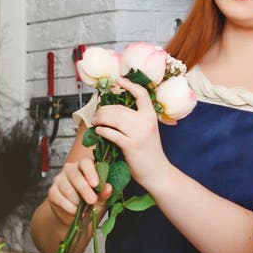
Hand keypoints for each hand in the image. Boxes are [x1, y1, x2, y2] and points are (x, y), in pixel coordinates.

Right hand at [48, 155, 111, 227]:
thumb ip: (104, 192)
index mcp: (84, 165)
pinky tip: (76, 212)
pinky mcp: (52, 191)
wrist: (75, 214)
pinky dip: (70, 208)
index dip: (90, 172)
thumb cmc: (90, 200)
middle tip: (92, 200)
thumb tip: (108, 187)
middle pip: (75, 176)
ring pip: (67, 189)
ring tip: (85, 209)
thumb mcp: (100, 197)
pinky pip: (60, 199)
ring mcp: (59, 179)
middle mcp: (70, 169)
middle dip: (84, 189)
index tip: (96, 184)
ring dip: (77, 202)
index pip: (85, 163)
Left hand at [91, 76, 168, 190]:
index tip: (119, 81)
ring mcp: (139, 134)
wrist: (157, 171)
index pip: (141, 94)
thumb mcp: (148, 131)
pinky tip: (98, 132)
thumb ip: (136, 120)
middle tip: (96, 113)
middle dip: (104, 109)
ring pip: (114, 118)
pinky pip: (112, 134)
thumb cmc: (150, 152)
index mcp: (151, 116)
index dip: (129, 85)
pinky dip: (102, 131)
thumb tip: (116, 109)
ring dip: (100, 118)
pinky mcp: (131, 146)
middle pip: (120, 107)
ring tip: (95, 122)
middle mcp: (146, 122)